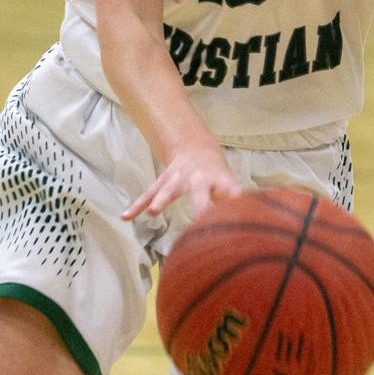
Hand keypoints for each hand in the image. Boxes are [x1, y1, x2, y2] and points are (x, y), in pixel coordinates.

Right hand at [122, 139, 241, 220]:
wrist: (197, 147)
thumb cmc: (217, 176)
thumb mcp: (229, 186)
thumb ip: (234, 204)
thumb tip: (248, 226)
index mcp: (220, 179)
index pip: (229, 191)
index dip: (233, 202)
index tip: (236, 216)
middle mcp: (199, 177)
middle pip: (199, 189)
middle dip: (200, 203)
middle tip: (201, 219)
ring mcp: (179, 177)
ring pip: (169, 188)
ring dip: (161, 200)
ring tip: (153, 212)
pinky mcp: (164, 180)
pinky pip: (149, 193)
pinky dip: (137, 205)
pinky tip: (125, 217)